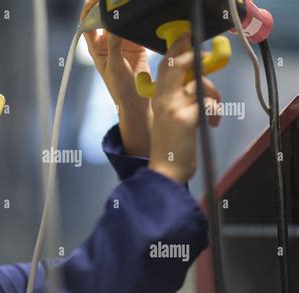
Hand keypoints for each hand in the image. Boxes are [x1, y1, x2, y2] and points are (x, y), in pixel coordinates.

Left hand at [80, 0, 152, 156]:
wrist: (136, 100)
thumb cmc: (119, 88)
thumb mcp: (114, 66)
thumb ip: (114, 45)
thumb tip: (113, 25)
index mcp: (95, 47)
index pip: (87, 23)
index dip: (89, 10)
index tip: (95, 1)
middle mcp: (107, 42)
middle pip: (103, 18)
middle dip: (106, 7)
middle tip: (111, 0)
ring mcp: (121, 42)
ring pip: (119, 21)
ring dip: (121, 13)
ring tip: (124, 5)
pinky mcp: (135, 43)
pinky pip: (134, 28)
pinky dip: (135, 21)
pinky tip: (136, 16)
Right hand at [148, 35, 221, 183]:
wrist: (166, 170)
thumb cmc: (171, 146)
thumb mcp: (169, 117)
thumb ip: (178, 98)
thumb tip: (197, 81)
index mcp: (158, 99)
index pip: (164, 66)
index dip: (176, 50)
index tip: (187, 40)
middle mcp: (162, 99)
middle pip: (177, 65)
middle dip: (195, 58)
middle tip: (207, 61)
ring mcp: (173, 107)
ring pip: (199, 84)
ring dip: (214, 95)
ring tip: (215, 112)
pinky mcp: (185, 118)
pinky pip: (208, 102)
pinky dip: (216, 111)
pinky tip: (212, 123)